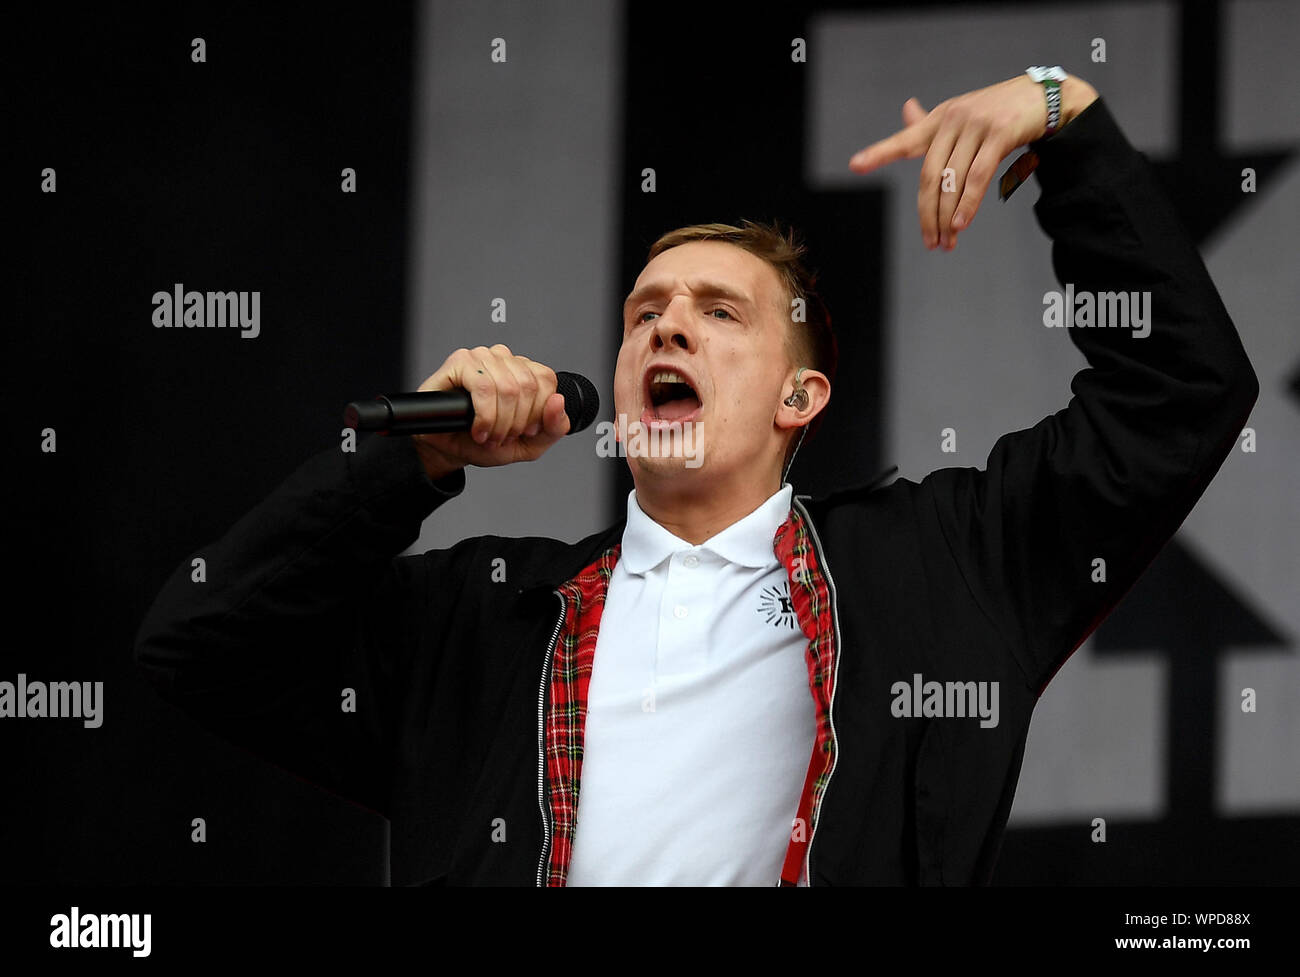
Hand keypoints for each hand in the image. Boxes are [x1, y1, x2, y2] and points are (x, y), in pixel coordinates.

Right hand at [411, 344, 569, 480]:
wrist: (448, 449)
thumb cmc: (485, 441)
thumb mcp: (529, 444)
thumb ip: (553, 428)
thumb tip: (558, 401)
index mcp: (524, 371)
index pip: (546, 380)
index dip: (537, 413)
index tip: (524, 432)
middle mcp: (504, 359)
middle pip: (527, 386)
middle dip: (516, 423)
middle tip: (502, 437)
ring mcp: (482, 357)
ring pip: (507, 388)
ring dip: (499, 423)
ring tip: (488, 436)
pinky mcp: (460, 362)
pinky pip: (483, 386)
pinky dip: (484, 416)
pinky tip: (477, 429)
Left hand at [848, 73, 1097, 249]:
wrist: (1044, 97)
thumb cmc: (999, 111)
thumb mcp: (962, 115)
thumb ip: (932, 123)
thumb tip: (906, 109)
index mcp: (940, 119)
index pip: (905, 139)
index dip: (879, 153)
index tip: (855, 165)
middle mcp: (953, 119)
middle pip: (930, 176)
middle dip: (928, 214)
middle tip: (931, 242)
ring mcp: (976, 125)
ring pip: (952, 180)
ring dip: (948, 217)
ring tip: (947, 242)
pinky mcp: (999, 133)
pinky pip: (977, 176)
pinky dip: (967, 203)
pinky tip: (960, 223)